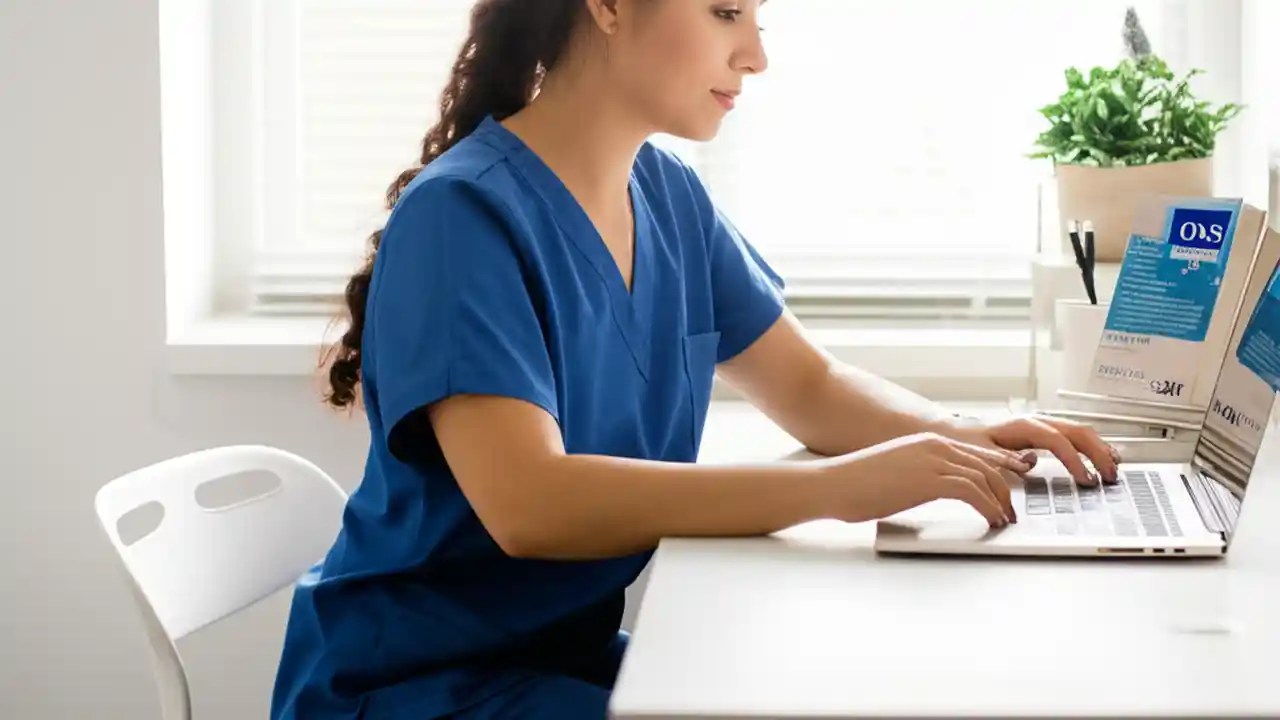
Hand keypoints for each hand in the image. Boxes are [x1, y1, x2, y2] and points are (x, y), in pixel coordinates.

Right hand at [820, 432, 1032, 527]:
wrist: (833, 484)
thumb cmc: (855, 483)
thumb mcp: (896, 470)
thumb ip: (920, 473)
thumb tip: (935, 488)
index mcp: (927, 441)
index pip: (976, 453)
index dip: (999, 472)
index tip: (1009, 490)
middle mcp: (935, 445)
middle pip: (988, 464)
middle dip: (1005, 489)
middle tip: (1010, 510)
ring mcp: (933, 460)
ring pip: (985, 477)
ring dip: (1000, 502)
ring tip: (1003, 520)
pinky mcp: (929, 480)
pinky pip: (972, 491)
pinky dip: (987, 508)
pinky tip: (990, 520)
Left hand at [945, 414, 1122, 486]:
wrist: (958, 433)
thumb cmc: (968, 443)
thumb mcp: (981, 453)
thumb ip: (1005, 458)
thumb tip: (1030, 462)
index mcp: (1022, 427)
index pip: (1057, 441)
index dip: (1075, 460)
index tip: (1087, 480)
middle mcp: (1037, 422)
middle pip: (1076, 432)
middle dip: (1097, 453)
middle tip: (1110, 477)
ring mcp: (1043, 425)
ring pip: (1080, 431)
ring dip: (1099, 448)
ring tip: (1114, 468)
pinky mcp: (1045, 432)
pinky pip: (1075, 435)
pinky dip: (1092, 445)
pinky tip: (1103, 457)